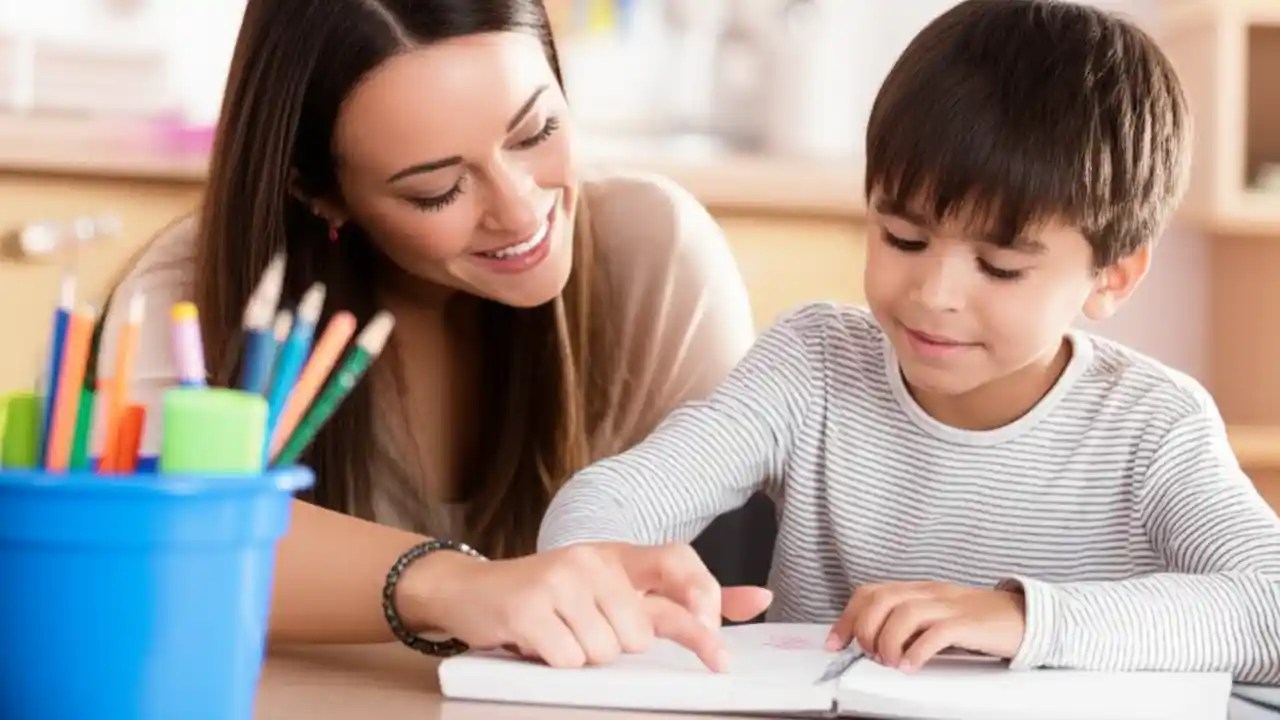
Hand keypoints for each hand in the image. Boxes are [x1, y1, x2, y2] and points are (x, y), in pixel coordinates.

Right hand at [407, 543, 771, 671]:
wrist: (473, 590)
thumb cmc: (554, 594)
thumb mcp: (617, 586)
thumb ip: (684, 595)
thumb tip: (759, 599)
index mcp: (619, 554)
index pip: (680, 562)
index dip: (704, 600)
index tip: (713, 643)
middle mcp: (592, 560)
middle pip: (640, 634)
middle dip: (618, 647)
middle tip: (588, 629)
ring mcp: (559, 580)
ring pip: (605, 653)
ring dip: (583, 656)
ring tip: (559, 633)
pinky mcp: (528, 608)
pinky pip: (568, 660)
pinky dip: (555, 662)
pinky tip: (538, 640)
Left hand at [825, 581, 1025, 671]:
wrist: (1024, 618)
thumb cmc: (977, 621)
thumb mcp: (935, 616)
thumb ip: (908, 622)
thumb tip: (871, 642)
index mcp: (918, 589)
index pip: (871, 592)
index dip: (848, 617)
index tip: (835, 643)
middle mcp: (930, 592)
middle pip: (882, 600)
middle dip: (865, 629)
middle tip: (870, 654)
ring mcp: (949, 606)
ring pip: (904, 613)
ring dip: (888, 641)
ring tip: (890, 662)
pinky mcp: (969, 624)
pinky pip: (936, 632)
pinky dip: (917, 651)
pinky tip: (910, 665)